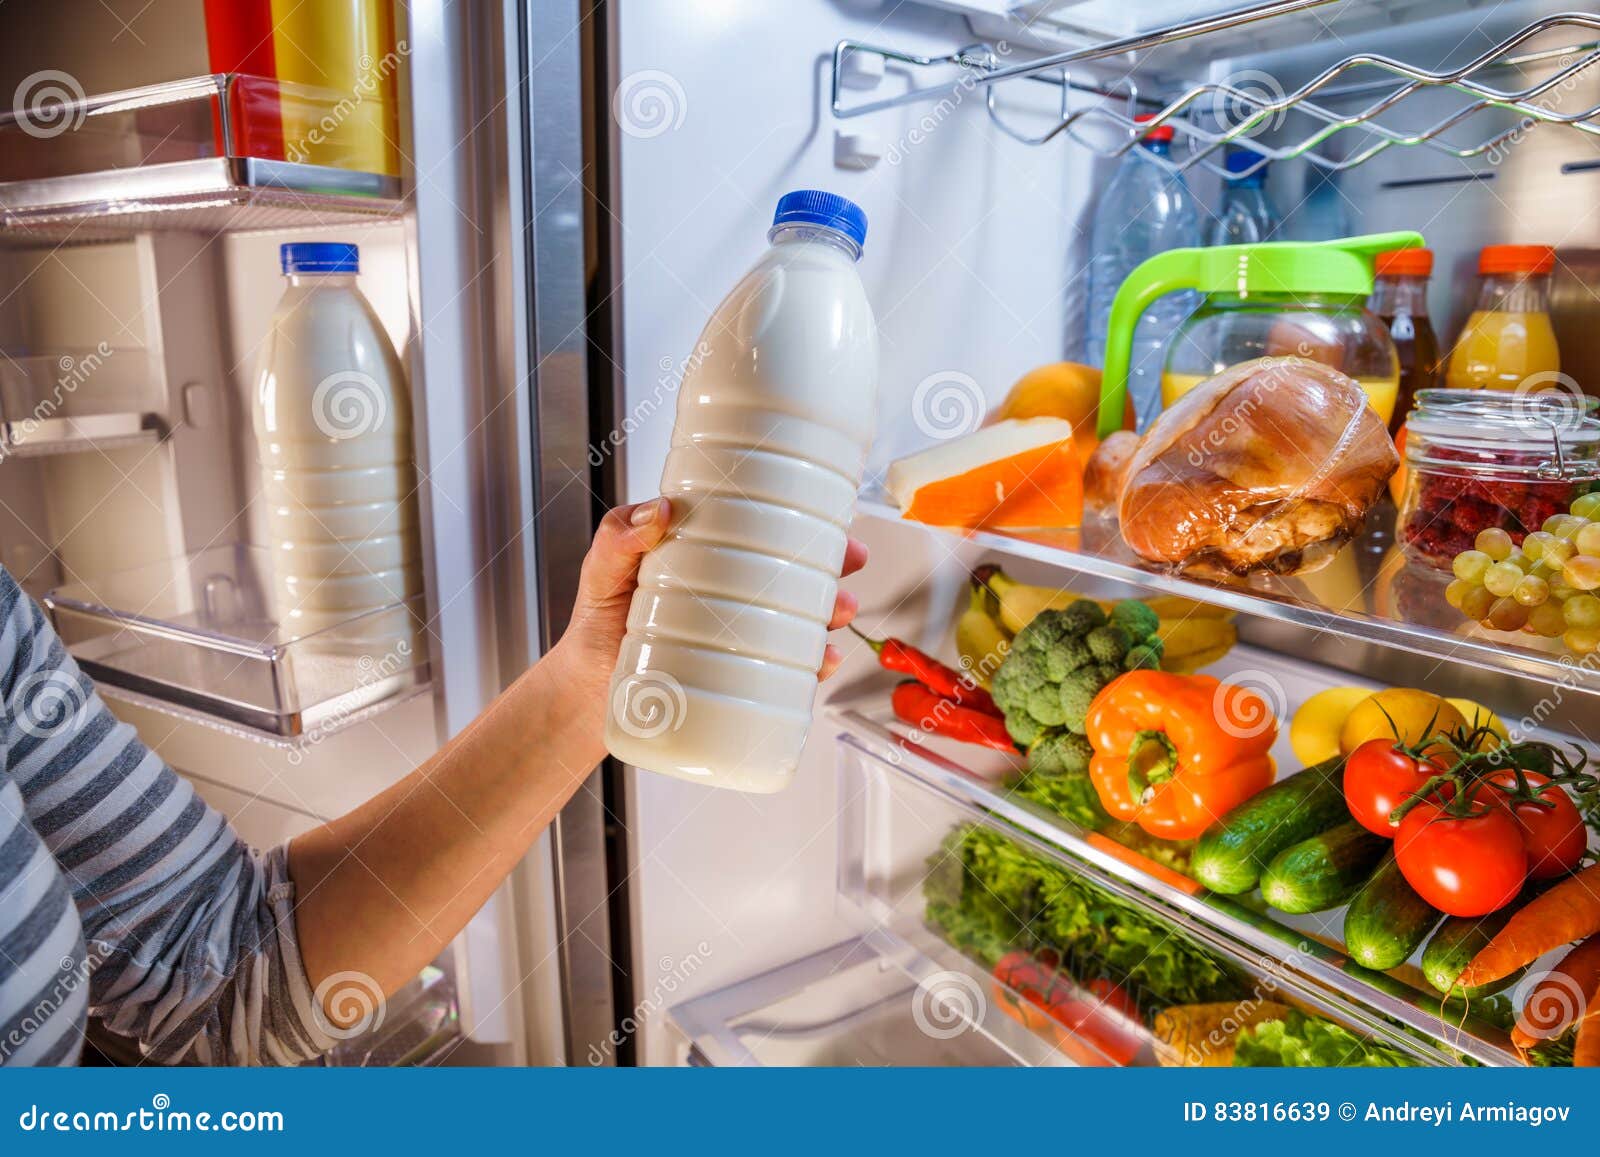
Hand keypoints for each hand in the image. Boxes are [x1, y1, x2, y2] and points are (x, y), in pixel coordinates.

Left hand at [549, 498, 867, 731]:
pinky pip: (790, 669)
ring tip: (838, 611)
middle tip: (850, 559)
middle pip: (797, 572)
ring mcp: (741, 634)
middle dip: (835, 564)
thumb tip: (656, 511)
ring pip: (802, 617)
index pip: (764, 530)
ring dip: (833, 611)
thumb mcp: (603, 570)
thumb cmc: (596, 624)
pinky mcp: (741, 676)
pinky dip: (814, 665)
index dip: (804, 520)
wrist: (588, 693)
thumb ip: (618, 537)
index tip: (830, 514)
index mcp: (709, 555)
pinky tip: (822, 661)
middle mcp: (733, 592)